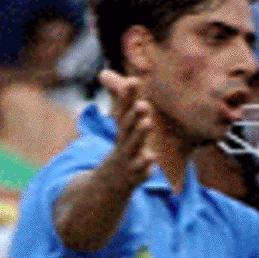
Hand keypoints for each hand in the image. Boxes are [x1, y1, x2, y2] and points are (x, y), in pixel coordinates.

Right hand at [98, 69, 157, 189]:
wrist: (110, 184)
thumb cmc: (122, 149)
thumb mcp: (123, 125)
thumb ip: (121, 100)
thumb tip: (104, 73)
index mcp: (123, 129)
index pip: (124, 109)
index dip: (127, 96)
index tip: (133, 81)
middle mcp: (124, 142)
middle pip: (127, 127)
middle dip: (134, 115)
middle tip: (143, 103)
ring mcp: (128, 160)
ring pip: (133, 147)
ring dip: (139, 135)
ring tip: (148, 123)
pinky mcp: (135, 176)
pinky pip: (140, 172)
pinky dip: (145, 168)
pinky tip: (153, 161)